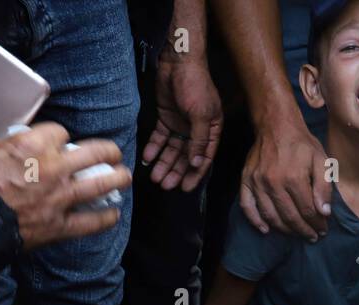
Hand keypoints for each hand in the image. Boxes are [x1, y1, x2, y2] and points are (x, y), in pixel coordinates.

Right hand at [0, 123, 130, 250]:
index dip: (62, 137)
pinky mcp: (61, 225)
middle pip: (93, 152)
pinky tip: (114, 214)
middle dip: (107, 151)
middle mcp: (53, 167)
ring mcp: (60, 197)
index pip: (59, 132)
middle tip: (112, 153)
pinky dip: (105, 218)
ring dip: (117, 179)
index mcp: (32, 145)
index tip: (62, 143)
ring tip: (124, 176)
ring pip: (100, 184)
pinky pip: (91, 222)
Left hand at [141, 53, 221, 191]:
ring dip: (164, 163)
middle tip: (165, 186)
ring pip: (172, 150)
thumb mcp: (200, 115)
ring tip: (155, 177)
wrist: (178, 62)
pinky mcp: (166, 118)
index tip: (185, 188)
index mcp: (210, 130)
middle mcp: (196, 131)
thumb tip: (197, 163)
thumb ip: (198, 141)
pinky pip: (159, 137)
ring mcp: (181, 125)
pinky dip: (154, 148)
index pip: (204, 158)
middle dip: (175, 171)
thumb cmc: (196, 86)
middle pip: (186, 157)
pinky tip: (148, 158)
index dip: (195, 174)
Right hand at [239, 115, 330, 239]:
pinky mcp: (246, 181)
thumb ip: (324, 187)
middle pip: (289, 217)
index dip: (316, 224)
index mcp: (294, 178)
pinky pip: (247, 206)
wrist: (276, 125)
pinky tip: (265, 230)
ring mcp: (257, 183)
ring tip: (296, 234)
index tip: (322, 230)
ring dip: (284, 230)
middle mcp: (273, 183)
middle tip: (312, 236)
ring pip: (270, 216)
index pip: (307, 211)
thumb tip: (324, 212)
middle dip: (303, 230)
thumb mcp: (321, 160)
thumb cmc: (301, 144)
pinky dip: (255, 221)